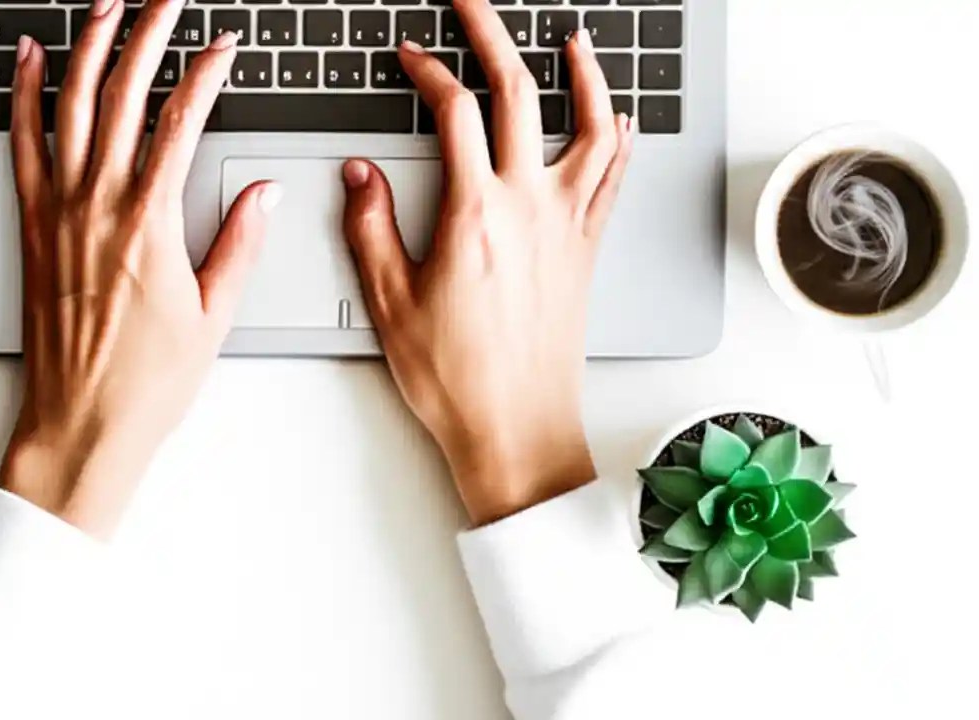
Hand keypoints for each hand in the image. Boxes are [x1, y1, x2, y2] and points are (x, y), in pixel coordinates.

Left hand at [0, 0, 278, 538]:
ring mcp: (59, 212)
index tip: (225, 45)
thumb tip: (264, 192)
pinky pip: (22, 147)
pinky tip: (31, 62)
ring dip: (88, 49)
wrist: (80, 425)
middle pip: (122, 96)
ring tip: (107, 7)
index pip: (181, 123)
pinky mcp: (32, 227)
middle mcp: (98, 206)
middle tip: (167, 1)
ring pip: (69, 107)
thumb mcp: (214, 316)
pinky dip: (24, 97)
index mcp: (150, 224)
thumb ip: (238, 245)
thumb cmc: (146, 383)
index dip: (206, 73)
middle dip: (148, 35)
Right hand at [341, 2, 634, 526]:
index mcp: (475, 216)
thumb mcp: (391, 304)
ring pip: (590, 126)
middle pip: (520, 93)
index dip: (428, 70)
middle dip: (493, 35)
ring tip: (573, 40)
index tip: (410, 56)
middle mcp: (530, 208)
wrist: (518, 431)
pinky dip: (618, 138)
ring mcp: (567, 226)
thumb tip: (360, 174)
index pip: (455, 112)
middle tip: (472, 5)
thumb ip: (372, 228)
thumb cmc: (456, 380)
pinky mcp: (587, 250)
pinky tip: (616, 119)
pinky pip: (614, 178)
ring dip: (582, 75)